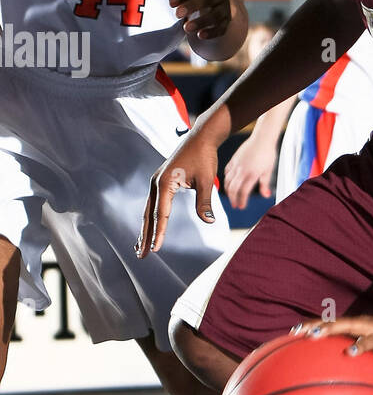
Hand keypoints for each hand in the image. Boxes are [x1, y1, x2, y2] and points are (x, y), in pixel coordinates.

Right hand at [137, 127, 219, 256]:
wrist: (200, 138)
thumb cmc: (204, 157)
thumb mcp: (207, 181)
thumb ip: (205, 202)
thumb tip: (209, 221)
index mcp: (165, 183)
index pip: (162, 214)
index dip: (159, 233)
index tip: (155, 249)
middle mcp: (156, 183)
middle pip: (149, 215)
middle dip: (145, 236)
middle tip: (141, 256)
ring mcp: (156, 182)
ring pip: (148, 211)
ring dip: (145, 229)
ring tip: (140, 247)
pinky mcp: (160, 181)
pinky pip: (152, 204)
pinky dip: (150, 218)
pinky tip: (150, 228)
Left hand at [169, 0, 232, 40]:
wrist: (215, 1)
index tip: (171, 4)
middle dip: (192, 6)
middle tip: (177, 14)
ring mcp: (225, 7)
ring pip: (216, 15)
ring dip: (201, 22)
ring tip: (186, 28)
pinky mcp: (227, 21)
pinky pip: (221, 28)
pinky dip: (211, 32)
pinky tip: (200, 36)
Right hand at [223, 133, 276, 208]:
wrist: (262, 138)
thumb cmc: (268, 153)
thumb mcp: (268, 170)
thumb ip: (265, 184)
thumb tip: (266, 195)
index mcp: (251, 174)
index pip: (243, 192)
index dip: (241, 201)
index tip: (241, 207)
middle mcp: (242, 170)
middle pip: (233, 188)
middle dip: (233, 198)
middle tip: (235, 205)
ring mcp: (236, 164)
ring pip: (228, 180)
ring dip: (228, 190)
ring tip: (231, 196)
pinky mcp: (234, 159)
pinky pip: (226, 171)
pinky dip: (226, 178)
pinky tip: (229, 182)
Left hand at [298, 312, 372, 383]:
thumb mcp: (372, 343)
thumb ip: (353, 352)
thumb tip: (325, 373)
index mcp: (363, 326)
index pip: (334, 323)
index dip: (315, 325)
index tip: (294, 331)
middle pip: (348, 324)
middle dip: (330, 328)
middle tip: (312, 335)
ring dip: (363, 344)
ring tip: (350, 352)